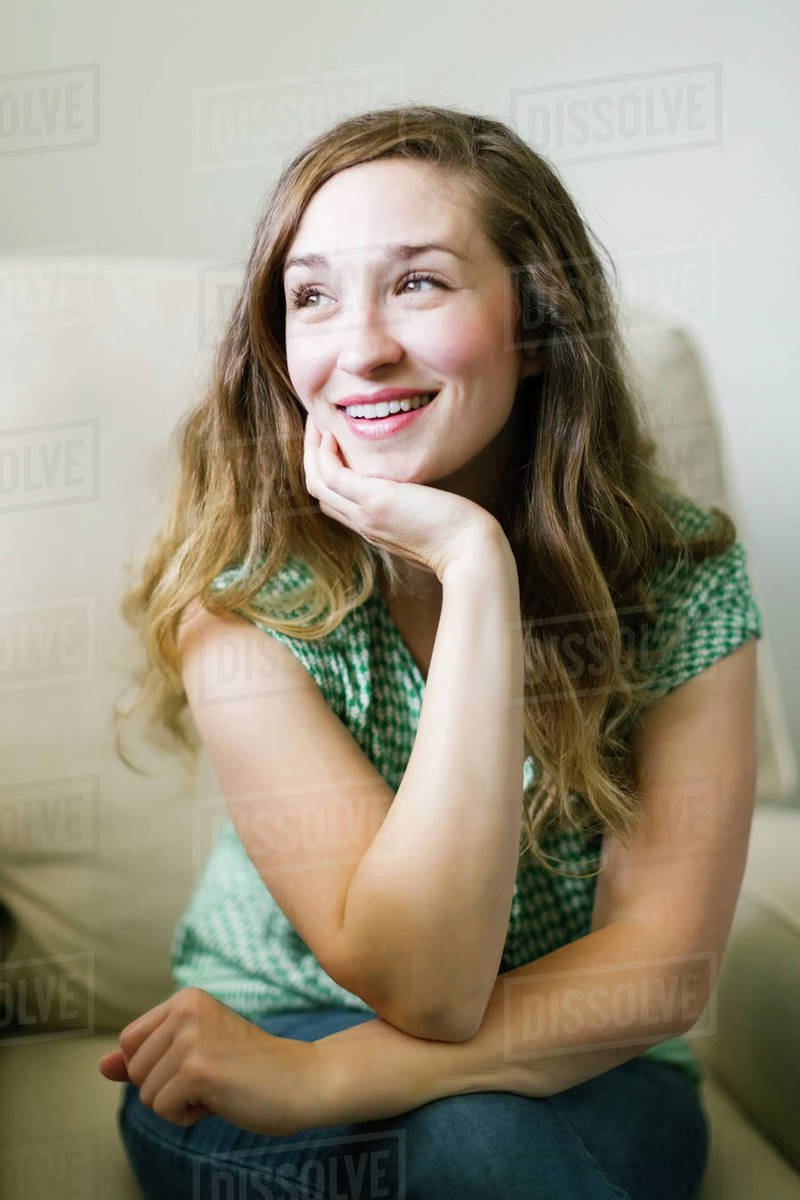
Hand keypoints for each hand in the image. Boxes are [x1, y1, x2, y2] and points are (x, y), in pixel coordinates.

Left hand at [98, 988, 319, 1135]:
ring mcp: (191, 1037)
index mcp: (185, 998)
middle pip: (134, 1070)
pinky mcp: (198, 1068)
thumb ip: (146, 1058)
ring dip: (179, 1103)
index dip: (156, 1067)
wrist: (301, 1080)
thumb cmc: (248, 1070)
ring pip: (146, 1093)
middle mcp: (186, 1009)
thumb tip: (100, 1066)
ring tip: (220, 1087)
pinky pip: (163, 1109)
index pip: (129, 1043)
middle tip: (214, 1077)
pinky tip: (222, 1099)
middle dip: (165, 1087)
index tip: (200, 1062)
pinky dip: (188, 1117)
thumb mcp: (192, 1055)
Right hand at [303, 414, 503, 580]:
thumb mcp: (429, 523)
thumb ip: (415, 509)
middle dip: (311, 454)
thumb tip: (422, 491)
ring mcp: (365, 514)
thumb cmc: (462, 538)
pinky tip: (332, 433)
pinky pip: (333, 475)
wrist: (470, 552)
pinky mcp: (375, 502)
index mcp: (373, 527)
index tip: (330, 443)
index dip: (324, 471)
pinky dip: (325, 453)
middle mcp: (362, 523)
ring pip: (317, 481)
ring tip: (317, 421)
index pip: (333, 501)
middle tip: (315, 425)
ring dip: (312, 448)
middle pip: (317, 489)